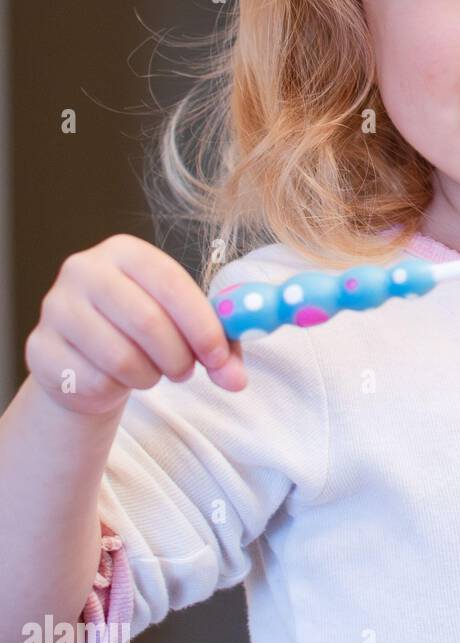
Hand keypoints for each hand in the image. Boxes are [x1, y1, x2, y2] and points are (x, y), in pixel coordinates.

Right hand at [25, 233, 246, 416]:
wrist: (84, 356)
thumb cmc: (141, 331)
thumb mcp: (182, 324)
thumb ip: (218, 346)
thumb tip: (236, 379)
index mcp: (125, 251)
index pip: (171, 282)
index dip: (201, 324)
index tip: (219, 356)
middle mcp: (85, 270)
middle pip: (147, 321)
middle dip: (179, 357)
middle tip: (188, 371)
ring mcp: (56, 308)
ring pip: (121, 358)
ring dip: (149, 376)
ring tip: (153, 372)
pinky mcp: (40, 348)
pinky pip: (93, 382)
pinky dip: (116, 390)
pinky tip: (116, 379)